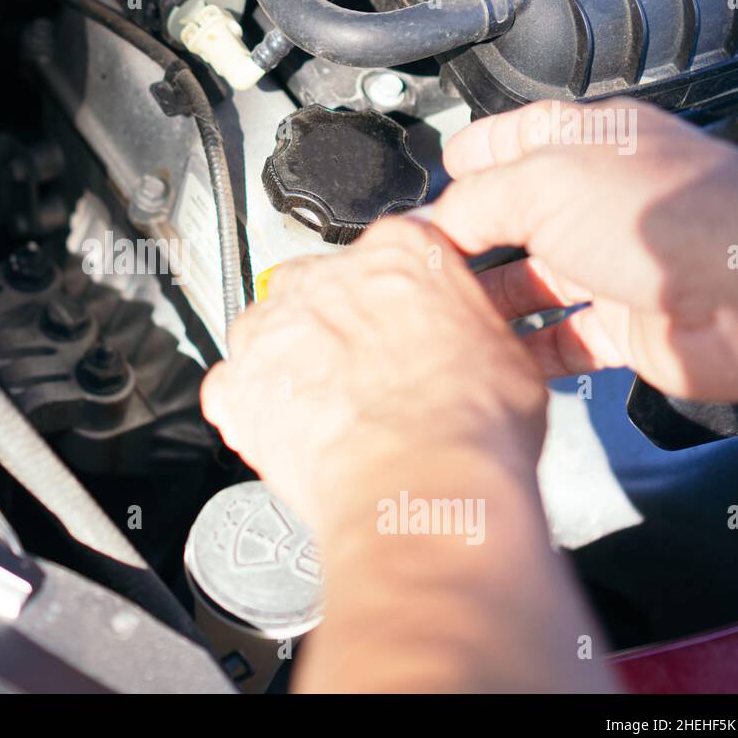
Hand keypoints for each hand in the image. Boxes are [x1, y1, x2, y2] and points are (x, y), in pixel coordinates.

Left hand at [201, 216, 546, 535]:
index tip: (400, 323)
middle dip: (336, 328)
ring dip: (290, 364)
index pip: (387, 252)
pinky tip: (290, 434)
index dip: (394, 297)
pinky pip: (232, 388)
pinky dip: (251, 409)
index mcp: (397, 252)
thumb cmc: (470, 425)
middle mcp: (324, 277)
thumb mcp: (505, 354)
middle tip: (367, 377)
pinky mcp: (236, 384)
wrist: (421, 486)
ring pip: (269, 333)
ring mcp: (272, 328)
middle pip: (319, 289)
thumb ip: (467, 326)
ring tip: (330, 413)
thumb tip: (470, 345)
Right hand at [434, 98, 737, 402]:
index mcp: (587, 146)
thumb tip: (431, 226)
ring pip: (532, 284)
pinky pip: (563, 341)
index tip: (431, 178)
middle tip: (419, 260)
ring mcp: (614, 263)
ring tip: (443, 313)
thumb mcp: (544, 185)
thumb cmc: (677, 219)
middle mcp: (600, 201)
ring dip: (489, 302)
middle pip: (513, 219)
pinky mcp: (626, 323)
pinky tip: (496, 354)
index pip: (513, 140)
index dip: (468, 157)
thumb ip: (475, 201)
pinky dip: (527, 351)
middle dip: (464, 240)